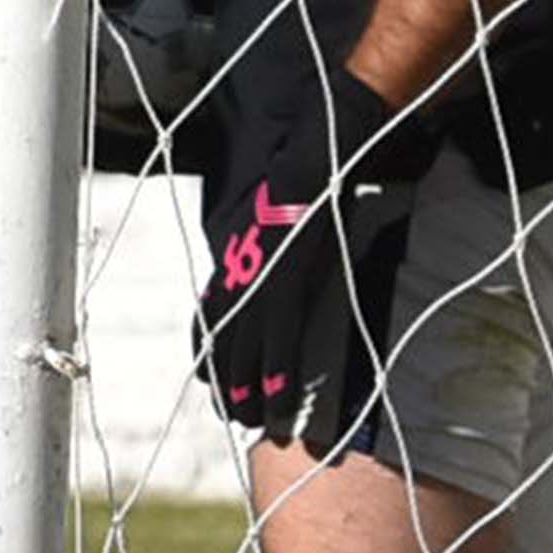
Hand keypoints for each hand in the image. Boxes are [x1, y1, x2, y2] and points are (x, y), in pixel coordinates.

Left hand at [195, 68, 426, 445]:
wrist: (338, 131)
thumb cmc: (326, 159)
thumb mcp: (295, 204)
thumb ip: (287, 234)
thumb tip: (298, 251)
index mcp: (248, 243)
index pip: (219, 305)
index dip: (215, 345)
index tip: (216, 379)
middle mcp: (247, 255)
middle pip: (225, 330)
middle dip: (228, 375)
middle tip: (233, 415)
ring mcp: (265, 260)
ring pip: (248, 338)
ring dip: (250, 384)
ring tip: (257, 422)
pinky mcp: (289, 264)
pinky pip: (279, 327)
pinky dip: (277, 365)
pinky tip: (276, 396)